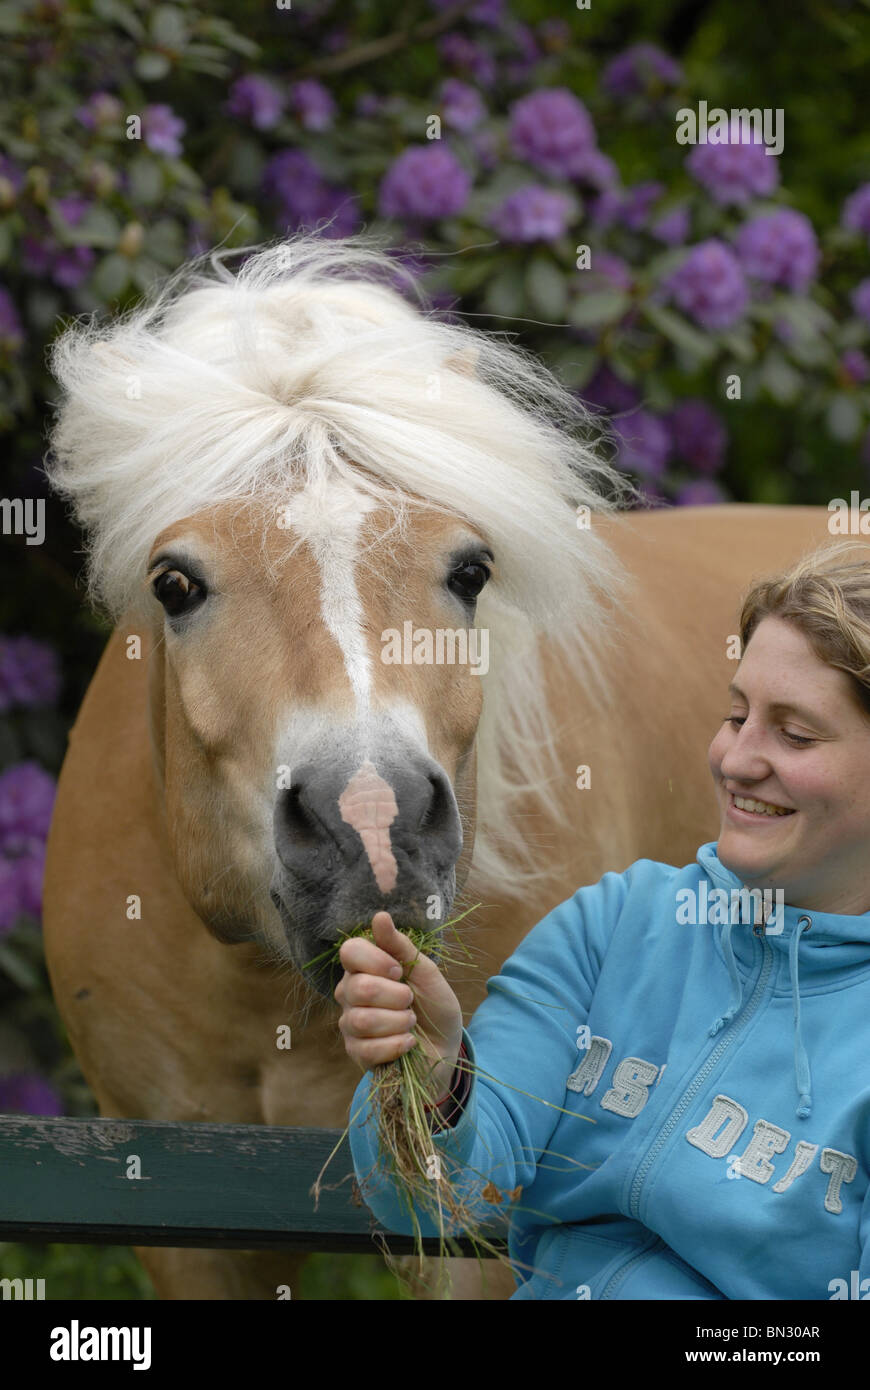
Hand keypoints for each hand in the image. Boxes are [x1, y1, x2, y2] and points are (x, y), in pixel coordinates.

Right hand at [335, 911, 463, 1098]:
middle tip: (410, 1000)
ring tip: (411, 1022)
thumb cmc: (433, 1005)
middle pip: (358, 988)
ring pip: (362, 1020)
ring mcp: (350, 1024)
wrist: (445, 1046)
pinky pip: (367, 1048)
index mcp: (364, 967)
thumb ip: (401, 946)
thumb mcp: (425, 971)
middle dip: (396, 996)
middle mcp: (349, 993)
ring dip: (398, 1022)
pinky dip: (396, 1045)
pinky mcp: (356, 1052)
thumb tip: (380, 916)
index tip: (399, 971)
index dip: (376, 960)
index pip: (350, 951)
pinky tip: (408, 1042)